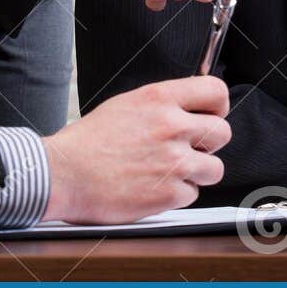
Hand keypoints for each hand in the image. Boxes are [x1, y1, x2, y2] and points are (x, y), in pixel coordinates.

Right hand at [42, 76, 231, 223]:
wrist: (64, 174)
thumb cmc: (88, 142)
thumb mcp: (126, 104)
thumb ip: (161, 105)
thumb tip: (188, 108)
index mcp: (159, 99)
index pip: (216, 92)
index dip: (218, 106)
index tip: (212, 114)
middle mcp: (171, 127)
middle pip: (222, 132)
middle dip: (207, 144)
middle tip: (188, 149)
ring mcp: (173, 161)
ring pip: (215, 168)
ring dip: (196, 172)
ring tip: (170, 172)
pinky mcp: (169, 194)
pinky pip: (192, 195)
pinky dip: (176, 195)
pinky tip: (153, 187)